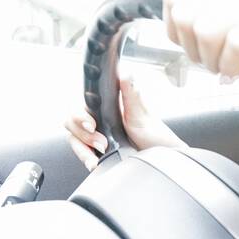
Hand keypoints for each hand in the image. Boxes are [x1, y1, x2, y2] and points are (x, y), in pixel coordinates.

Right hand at [64, 75, 185, 170]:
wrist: (165, 159)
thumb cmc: (156, 136)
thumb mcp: (143, 115)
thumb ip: (131, 95)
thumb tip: (126, 74)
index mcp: (106, 109)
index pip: (81, 107)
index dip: (80, 116)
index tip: (92, 125)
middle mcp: (100, 122)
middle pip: (72, 125)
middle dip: (83, 135)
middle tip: (102, 143)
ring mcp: (98, 139)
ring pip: (75, 141)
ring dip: (83, 149)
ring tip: (100, 154)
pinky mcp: (99, 155)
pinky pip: (84, 156)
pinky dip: (86, 159)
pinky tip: (95, 164)